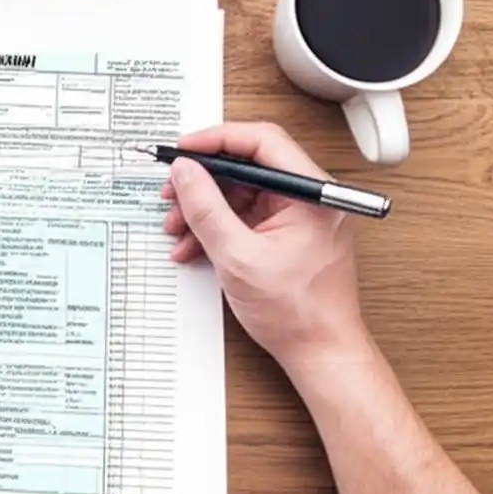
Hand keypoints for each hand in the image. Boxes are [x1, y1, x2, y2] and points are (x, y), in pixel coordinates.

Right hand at [161, 123, 365, 365]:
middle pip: (247, 166)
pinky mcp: (287, 235)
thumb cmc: (297, 312)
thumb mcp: (238, 256)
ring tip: (177, 227)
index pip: (261, 141)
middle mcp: (309, 198)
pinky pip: (245, 217)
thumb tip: (185, 171)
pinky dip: (217, 227)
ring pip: (241, 193)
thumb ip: (207, 209)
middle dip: (203, 181)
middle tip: (172, 192)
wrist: (321, 353)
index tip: (183, 151)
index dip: (215, 140)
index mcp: (310, 194)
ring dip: (204, 208)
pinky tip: (193, 245)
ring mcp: (298, 217)